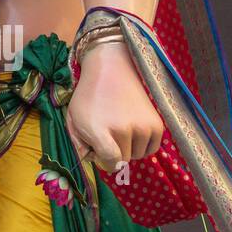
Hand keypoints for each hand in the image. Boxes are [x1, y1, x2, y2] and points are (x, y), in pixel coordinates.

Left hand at [66, 41, 163, 173]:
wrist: (112, 69)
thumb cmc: (89, 96)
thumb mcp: (74, 118)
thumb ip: (79, 144)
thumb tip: (94, 161)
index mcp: (98, 129)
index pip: (111, 162)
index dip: (105, 162)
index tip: (100, 154)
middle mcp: (123, 129)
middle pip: (123, 160)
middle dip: (113, 152)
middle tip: (107, 132)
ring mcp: (143, 127)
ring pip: (137, 156)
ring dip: (128, 147)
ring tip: (119, 126)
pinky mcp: (157, 125)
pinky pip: (151, 149)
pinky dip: (142, 145)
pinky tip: (132, 129)